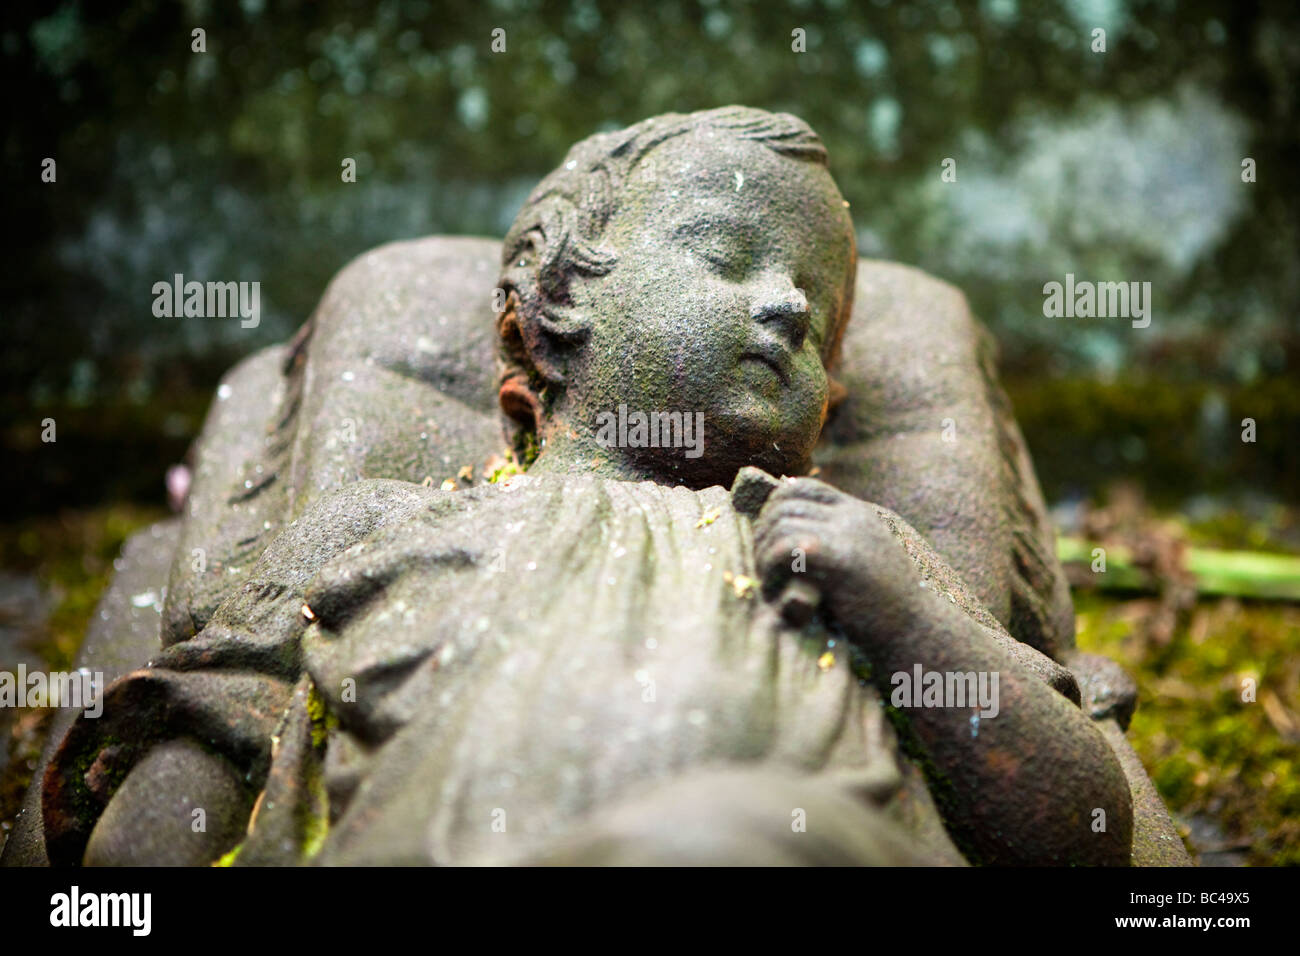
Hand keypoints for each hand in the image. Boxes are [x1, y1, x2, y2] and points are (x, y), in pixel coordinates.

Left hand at [752, 477, 918, 638]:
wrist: (916, 631)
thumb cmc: (884, 606)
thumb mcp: (862, 559)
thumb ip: (835, 541)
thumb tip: (791, 540)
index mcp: (856, 513)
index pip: (802, 486)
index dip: (774, 507)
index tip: (769, 538)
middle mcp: (852, 516)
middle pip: (784, 503)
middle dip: (762, 531)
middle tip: (763, 564)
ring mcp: (848, 535)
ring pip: (780, 524)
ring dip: (763, 553)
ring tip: (768, 581)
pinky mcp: (840, 560)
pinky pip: (786, 547)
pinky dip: (769, 567)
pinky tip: (774, 590)